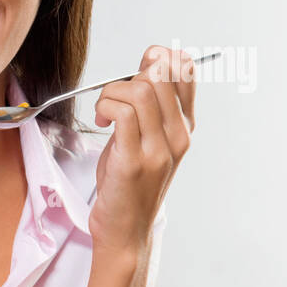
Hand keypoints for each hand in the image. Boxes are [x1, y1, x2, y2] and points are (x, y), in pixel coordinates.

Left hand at [88, 45, 195, 255]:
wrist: (126, 229)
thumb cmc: (129, 183)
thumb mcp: (145, 140)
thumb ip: (148, 107)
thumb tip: (145, 65)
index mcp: (184, 127)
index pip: (185, 71)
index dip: (158, 58)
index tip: (135, 70)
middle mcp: (178, 135)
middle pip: (161, 74)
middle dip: (129, 74)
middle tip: (113, 96)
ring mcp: (159, 148)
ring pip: (141, 90)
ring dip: (111, 92)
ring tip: (104, 112)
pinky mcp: (135, 160)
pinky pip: (124, 113)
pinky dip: (105, 107)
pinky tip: (101, 122)